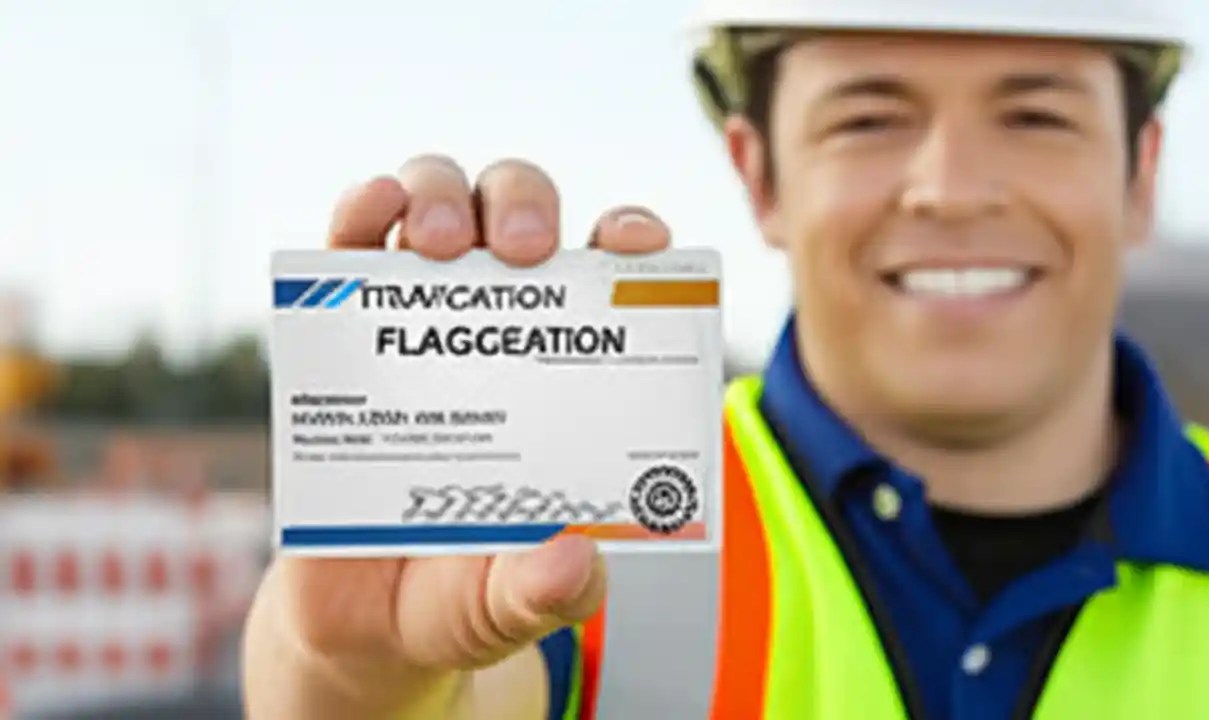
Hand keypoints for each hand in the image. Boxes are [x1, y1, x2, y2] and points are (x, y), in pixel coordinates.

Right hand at [243, 155, 671, 719]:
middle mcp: (500, 328)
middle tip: (526, 252)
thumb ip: (546, 591)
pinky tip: (372, 212)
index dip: (629, 236)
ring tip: (439, 245)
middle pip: (521, 218)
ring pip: (440, 203)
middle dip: (525, 206)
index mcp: (568, 372)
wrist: (363, 623)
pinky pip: (350, 245)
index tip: (635, 243)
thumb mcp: (511, 604)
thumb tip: (574, 560)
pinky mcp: (345, 328)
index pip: (610, 277)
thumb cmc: (463, 596)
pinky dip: (362, 211)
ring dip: (443, 195)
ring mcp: (421, 319)